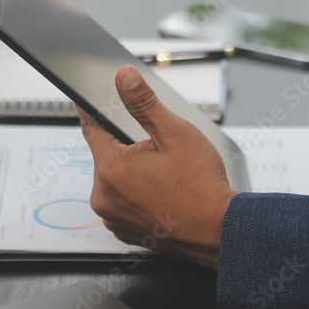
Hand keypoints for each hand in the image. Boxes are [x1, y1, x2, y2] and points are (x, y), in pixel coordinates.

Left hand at [77, 65, 236, 268]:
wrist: (219, 230)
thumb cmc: (201, 186)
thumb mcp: (175, 133)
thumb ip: (144, 103)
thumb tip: (125, 77)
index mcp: (111, 168)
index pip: (91, 128)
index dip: (93, 110)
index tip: (89, 100)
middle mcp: (104, 197)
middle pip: (106, 156)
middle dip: (127, 148)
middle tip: (157, 151)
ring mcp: (113, 217)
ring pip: (115, 181)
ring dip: (132, 173)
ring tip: (163, 175)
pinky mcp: (124, 231)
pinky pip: (123, 203)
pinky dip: (136, 195)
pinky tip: (160, 193)